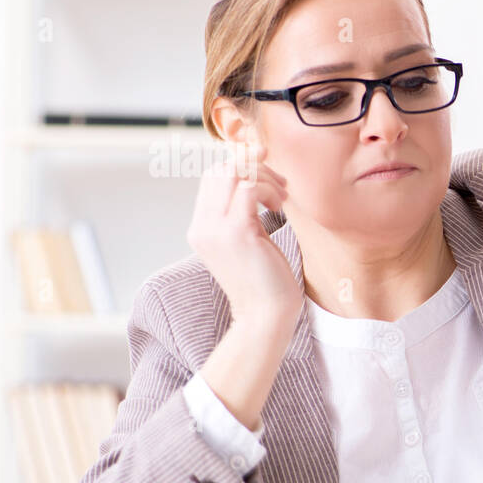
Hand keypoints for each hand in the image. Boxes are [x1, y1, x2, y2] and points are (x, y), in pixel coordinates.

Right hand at [186, 142, 300, 334]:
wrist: (266, 315)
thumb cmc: (265, 279)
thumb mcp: (248, 240)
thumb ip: (243, 212)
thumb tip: (254, 178)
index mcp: (201, 227)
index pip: (211, 177)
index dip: (241, 167)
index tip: (269, 178)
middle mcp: (202, 226)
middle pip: (220, 169)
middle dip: (254, 167)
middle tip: (280, 185)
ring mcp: (215, 228)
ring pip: (233, 173)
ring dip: (264, 177)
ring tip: (282, 198)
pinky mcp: (236, 232)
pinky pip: (249, 189)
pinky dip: (269, 190)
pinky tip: (280, 208)